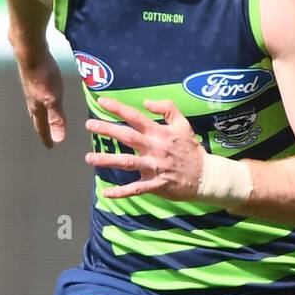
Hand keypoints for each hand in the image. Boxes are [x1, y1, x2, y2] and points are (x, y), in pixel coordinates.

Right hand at [17, 50, 66, 147]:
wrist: (30, 51)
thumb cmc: (42, 75)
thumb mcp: (52, 99)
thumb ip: (56, 118)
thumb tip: (58, 139)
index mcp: (37, 107)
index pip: (41, 126)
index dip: (46, 137)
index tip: (50, 147)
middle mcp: (31, 98)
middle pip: (36, 117)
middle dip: (41, 126)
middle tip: (45, 134)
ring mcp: (30, 86)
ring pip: (35, 104)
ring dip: (39, 112)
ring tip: (44, 116)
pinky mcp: (32, 74)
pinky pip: (36, 91)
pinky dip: (40, 97)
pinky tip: (44, 92)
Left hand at [85, 97, 203, 199]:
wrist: (205, 176)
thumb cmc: (192, 150)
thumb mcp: (184, 124)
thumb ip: (167, 108)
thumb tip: (147, 102)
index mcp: (160, 133)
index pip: (136, 117)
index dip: (118, 108)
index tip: (102, 101)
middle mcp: (154, 148)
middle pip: (127, 136)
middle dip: (107, 129)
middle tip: (89, 125)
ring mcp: (154, 167)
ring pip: (127, 162)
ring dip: (107, 160)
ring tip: (89, 158)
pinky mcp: (156, 185)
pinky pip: (136, 189)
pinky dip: (121, 192)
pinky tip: (106, 193)